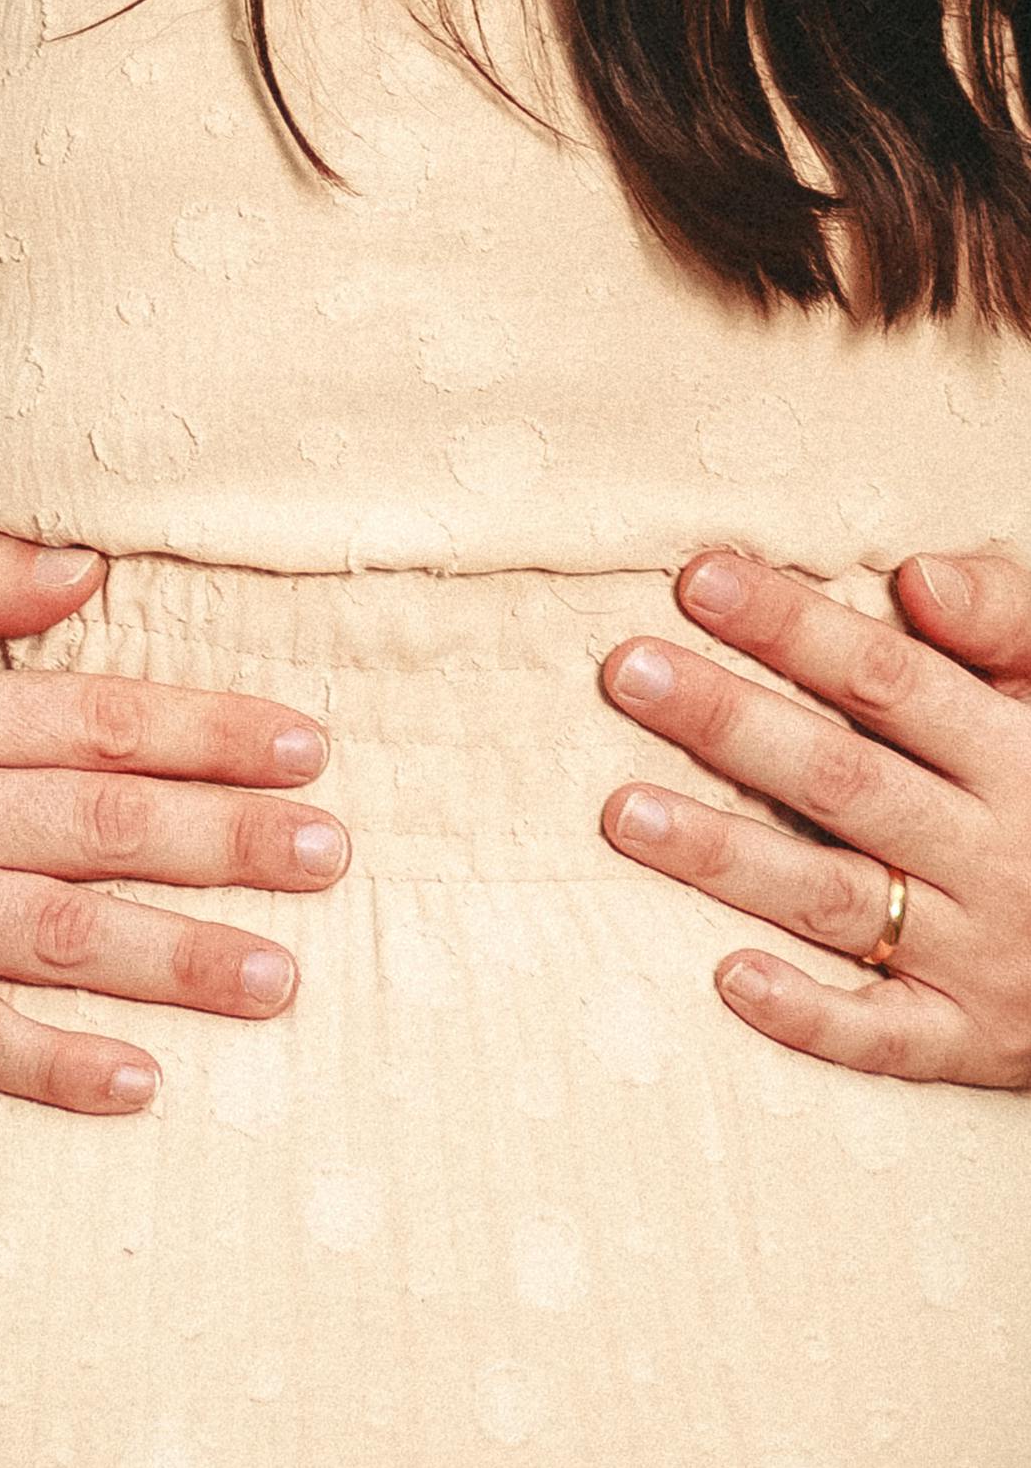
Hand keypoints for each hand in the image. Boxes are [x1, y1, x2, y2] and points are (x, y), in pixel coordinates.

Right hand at [0, 532, 343, 1116]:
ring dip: (172, 959)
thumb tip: (93, 568)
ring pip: (49, 940)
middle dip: (224, 841)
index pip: (95, 719)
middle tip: (331, 853)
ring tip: (279, 976)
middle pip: (96, 829)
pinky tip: (135, 1080)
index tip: (305, 745)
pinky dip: (47, 1064)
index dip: (207, 731)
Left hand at [598, 544, 1030, 1085]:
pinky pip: (884, 1035)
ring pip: (838, 901)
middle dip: (731, 723)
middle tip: (628, 673)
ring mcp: (983, 958)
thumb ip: (1006, 621)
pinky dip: (810, 1015)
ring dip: (729, 859)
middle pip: (844, 781)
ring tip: (626, 813)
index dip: (793, 628)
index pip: (890, 681)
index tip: (696, 578)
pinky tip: (730, 977)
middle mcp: (998, 858)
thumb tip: (919, 579)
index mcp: (1018, 760)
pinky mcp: (972, 1039)